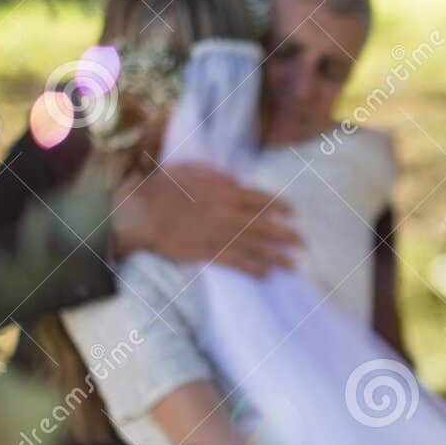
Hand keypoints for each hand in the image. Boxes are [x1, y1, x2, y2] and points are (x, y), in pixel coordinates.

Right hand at [111, 163, 301, 275]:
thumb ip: (218, 176)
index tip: (294, 213)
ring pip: (255, 247)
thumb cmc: (164, 186)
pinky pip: (236, 263)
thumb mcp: (193, 169)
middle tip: (304, 244)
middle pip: (265, 226)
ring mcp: (219, 235)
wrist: (141, 211)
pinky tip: (267, 275)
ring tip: (294, 265)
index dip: (280, 207)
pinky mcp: (207, 253)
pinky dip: (253, 269)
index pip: (261, 199)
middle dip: (287, 235)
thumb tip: (236, 181)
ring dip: (277, 257)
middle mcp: (228, 214)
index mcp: (225, 192)